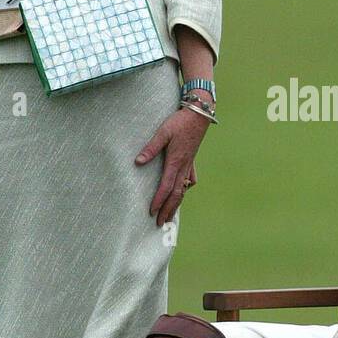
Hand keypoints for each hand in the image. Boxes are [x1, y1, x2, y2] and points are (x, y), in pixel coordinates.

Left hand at [134, 107, 207, 226]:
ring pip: (183, 190)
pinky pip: (189, 180)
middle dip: (168, 210)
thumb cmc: (179, 122)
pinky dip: (185, 189)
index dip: (159, 201)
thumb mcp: (163, 132)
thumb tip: (138, 162)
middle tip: (160, 223)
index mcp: (175, 162)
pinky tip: (182, 191)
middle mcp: (183, 167)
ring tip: (170, 216)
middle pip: (176, 194)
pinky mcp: (191, 160)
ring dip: (176, 204)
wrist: (199, 114)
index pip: (166, 187)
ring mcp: (189, 165)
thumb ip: (151, 148)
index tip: (152, 213)